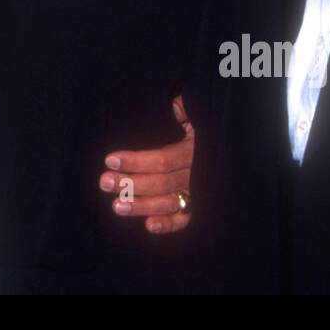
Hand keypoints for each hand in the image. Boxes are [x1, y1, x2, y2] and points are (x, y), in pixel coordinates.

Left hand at [99, 95, 194, 234]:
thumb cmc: (199, 120)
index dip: (136, 161)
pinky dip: (169, 224)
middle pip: (162, 182)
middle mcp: (198, 171)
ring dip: (142, 206)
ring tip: (116, 206)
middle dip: (131, 184)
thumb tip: (170, 103)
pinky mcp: (199, 205)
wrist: (224, 138)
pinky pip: (186, 219)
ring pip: (170, 202)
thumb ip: (180, 107)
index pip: (163, 159)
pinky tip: (149, 226)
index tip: (110, 160)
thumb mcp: (192, 110)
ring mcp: (199, 190)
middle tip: (105, 182)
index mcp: (194, 147)